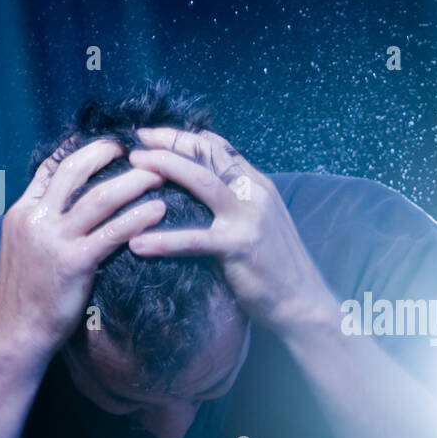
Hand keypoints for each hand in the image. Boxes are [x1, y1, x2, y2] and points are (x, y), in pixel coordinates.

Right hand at [0, 139, 164, 362]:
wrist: (15, 332)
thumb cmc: (25, 295)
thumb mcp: (22, 248)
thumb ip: (40, 223)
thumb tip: (64, 206)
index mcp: (21, 212)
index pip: (50, 169)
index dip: (79, 151)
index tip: (106, 142)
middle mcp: (35, 219)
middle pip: (74, 172)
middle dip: (107, 154)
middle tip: (137, 149)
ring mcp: (53, 240)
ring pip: (98, 198)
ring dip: (133, 182)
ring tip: (159, 175)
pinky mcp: (73, 262)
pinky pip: (112, 233)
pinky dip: (138, 218)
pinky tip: (159, 212)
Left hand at [127, 129, 334, 334]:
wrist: (303, 302)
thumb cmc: (279, 267)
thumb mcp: (263, 222)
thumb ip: (240, 201)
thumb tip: (207, 189)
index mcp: (259, 186)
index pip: (221, 148)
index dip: (185, 137)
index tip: (154, 135)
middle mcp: (255, 194)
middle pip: (209, 154)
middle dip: (170, 142)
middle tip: (137, 142)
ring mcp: (248, 218)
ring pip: (202, 180)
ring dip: (165, 167)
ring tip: (133, 167)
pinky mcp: (239, 247)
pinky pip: (194, 240)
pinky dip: (164, 239)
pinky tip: (138, 243)